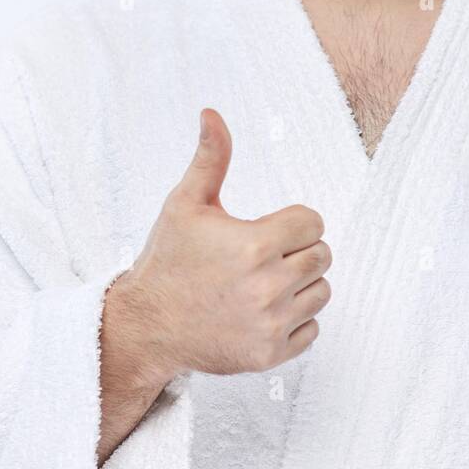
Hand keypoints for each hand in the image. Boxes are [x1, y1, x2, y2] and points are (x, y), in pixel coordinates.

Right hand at [113, 108, 331, 379]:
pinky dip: (295, 320)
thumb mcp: (185, 204)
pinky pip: (312, 329)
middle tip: (263, 256)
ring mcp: (271, 324)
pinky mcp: (270, 355)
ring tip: (262, 282)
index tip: (266, 229)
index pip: (313, 222)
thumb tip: (212, 113)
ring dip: (300, 285)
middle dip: (298, 250)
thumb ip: (210, 158)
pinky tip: (263, 311)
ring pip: (321, 292)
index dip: (292, 221)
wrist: (146, 327)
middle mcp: (268, 286)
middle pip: (322, 256)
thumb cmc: (168, 260)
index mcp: (254, 244)